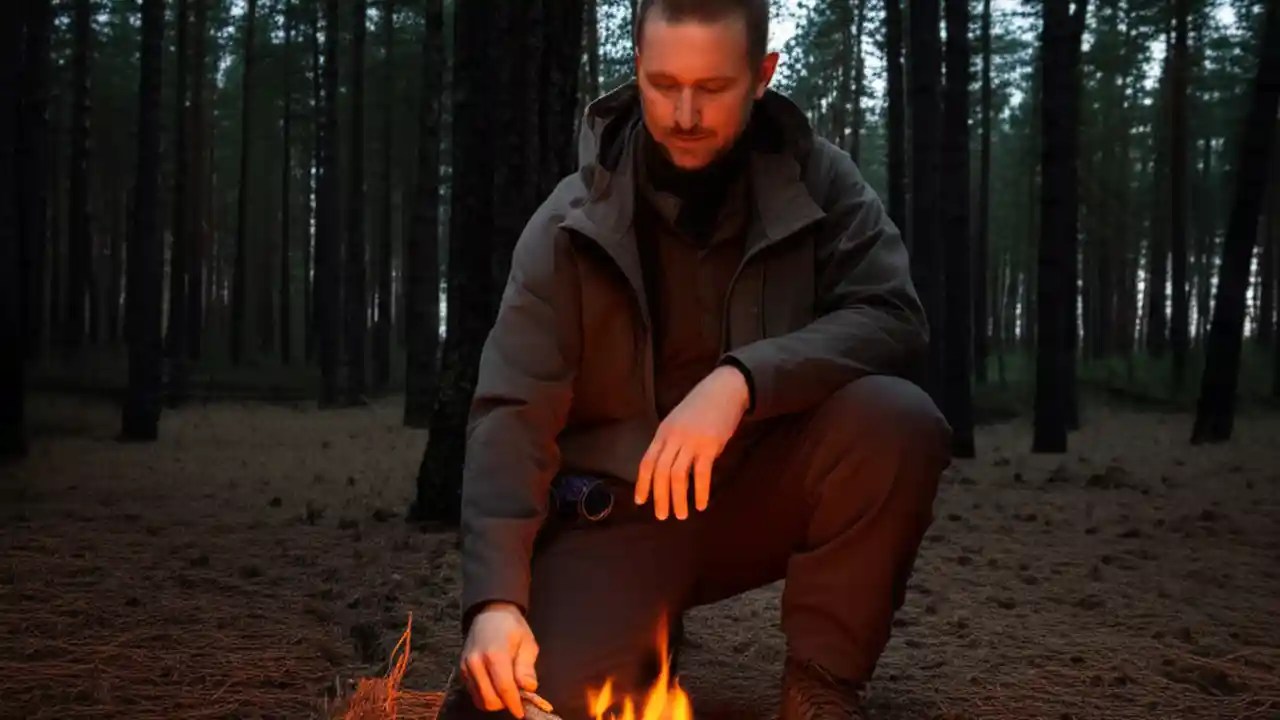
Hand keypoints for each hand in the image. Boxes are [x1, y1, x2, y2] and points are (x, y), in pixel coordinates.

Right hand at [459, 601, 540, 717]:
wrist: (489, 613)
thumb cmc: (512, 627)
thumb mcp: (527, 643)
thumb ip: (526, 668)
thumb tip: (528, 688)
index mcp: (495, 654)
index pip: (504, 688)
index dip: (514, 704)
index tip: (522, 713)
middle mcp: (476, 663)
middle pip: (490, 699)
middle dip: (505, 703)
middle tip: (517, 697)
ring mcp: (466, 668)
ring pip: (480, 700)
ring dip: (495, 701)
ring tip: (507, 691)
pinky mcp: (461, 672)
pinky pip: (473, 694)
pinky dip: (486, 696)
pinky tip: (495, 687)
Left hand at [635, 365, 750, 519]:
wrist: (724, 389)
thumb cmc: (701, 407)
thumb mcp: (678, 422)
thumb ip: (671, 443)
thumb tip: (666, 470)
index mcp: (663, 433)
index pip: (647, 462)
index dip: (642, 484)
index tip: (640, 501)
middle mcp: (673, 438)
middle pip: (661, 472)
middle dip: (660, 497)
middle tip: (662, 516)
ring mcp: (691, 441)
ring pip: (678, 476)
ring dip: (678, 499)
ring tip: (681, 515)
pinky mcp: (710, 445)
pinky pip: (702, 474)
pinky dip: (700, 492)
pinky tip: (701, 504)